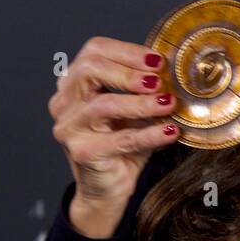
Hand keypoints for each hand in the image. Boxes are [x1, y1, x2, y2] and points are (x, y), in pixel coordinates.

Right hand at [48, 35, 177, 224]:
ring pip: (105, 104)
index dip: (126, 51)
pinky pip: (121, 139)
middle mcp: (64, 102)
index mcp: (73, 84)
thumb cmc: (121, 146)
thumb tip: (175, 71)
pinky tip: (170, 131)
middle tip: (160, 80)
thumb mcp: (134, 111)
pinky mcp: (82, 152)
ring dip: (142, 103)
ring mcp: (69, 128)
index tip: (158, 60)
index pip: (93, 52)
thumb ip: (146, 90)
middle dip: (129, 71)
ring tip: (169, 103)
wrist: (107, 189)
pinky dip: (150, 134)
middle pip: (90, 69)